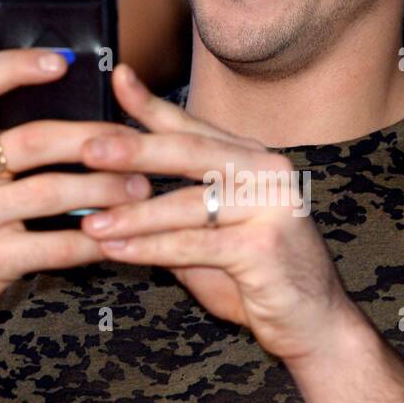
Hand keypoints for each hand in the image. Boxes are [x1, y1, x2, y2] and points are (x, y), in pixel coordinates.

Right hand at [0, 48, 152, 338]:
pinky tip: (116, 239)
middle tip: (136, 143)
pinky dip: (91, 243)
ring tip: (140, 189)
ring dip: (105, 189)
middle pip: (35, 140)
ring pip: (51, 192)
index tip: (63, 61)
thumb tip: (74, 122)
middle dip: (94, 140)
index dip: (19, 65)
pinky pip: (53, 247)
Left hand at [78, 65, 357, 363]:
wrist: (316, 325)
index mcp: (254, 161)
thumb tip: (113, 198)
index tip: (117, 77)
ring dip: (134, 214)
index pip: (195, 127)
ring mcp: (272, 206)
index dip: (153, 104)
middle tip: (87, 149)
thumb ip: (172, 216)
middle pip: (191, 151)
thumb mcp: (209, 240)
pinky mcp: (267, 246)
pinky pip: (196, 244)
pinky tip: (117, 251)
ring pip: (190, 202)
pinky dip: (152, 248)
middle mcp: (268, 172)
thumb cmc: (260, 281)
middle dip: (135, 150)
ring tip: (91, 222)